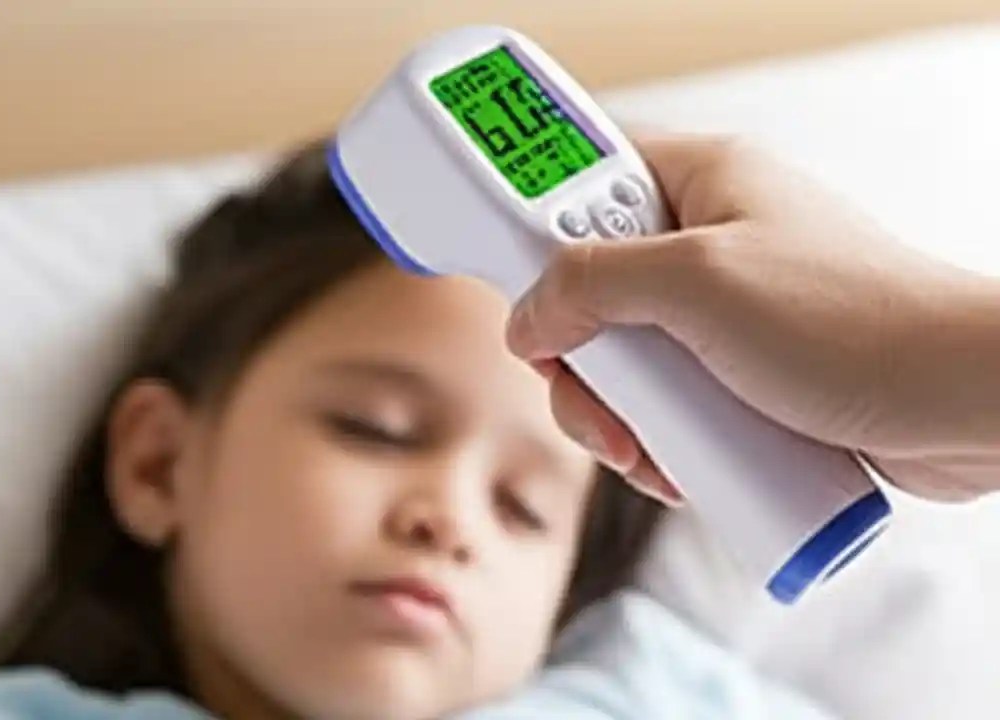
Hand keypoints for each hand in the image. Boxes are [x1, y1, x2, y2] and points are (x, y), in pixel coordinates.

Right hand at [507, 134, 999, 504]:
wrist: (969, 404)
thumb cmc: (858, 323)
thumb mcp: (700, 284)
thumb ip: (592, 283)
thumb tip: (528, 315)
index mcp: (704, 182)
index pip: (588, 177)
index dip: (539, 226)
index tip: (511, 280)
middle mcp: (713, 242)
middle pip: (592, 289)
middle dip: (582, 358)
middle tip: (591, 393)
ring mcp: (729, 314)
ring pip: (628, 359)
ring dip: (619, 413)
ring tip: (642, 450)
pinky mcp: (747, 376)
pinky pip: (671, 402)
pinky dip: (660, 438)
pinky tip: (676, 465)